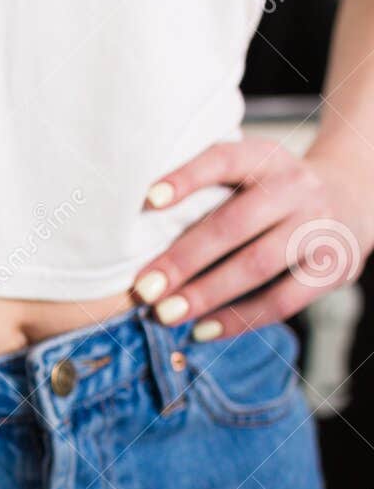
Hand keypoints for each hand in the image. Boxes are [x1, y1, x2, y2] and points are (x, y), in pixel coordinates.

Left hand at [131, 139, 369, 341]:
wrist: (355, 200)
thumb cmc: (273, 195)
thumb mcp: (251, 175)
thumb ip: (208, 194)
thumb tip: (138, 236)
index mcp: (267, 158)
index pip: (225, 160)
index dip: (188, 177)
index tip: (148, 200)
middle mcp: (296, 188)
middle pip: (234, 224)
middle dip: (183, 259)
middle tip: (144, 288)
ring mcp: (317, 228)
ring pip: (256, 265)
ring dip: (206, 293)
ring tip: (166, 314)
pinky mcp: (333, 268)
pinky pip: (282, 300)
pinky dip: (238, 318)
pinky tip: (202, 330)